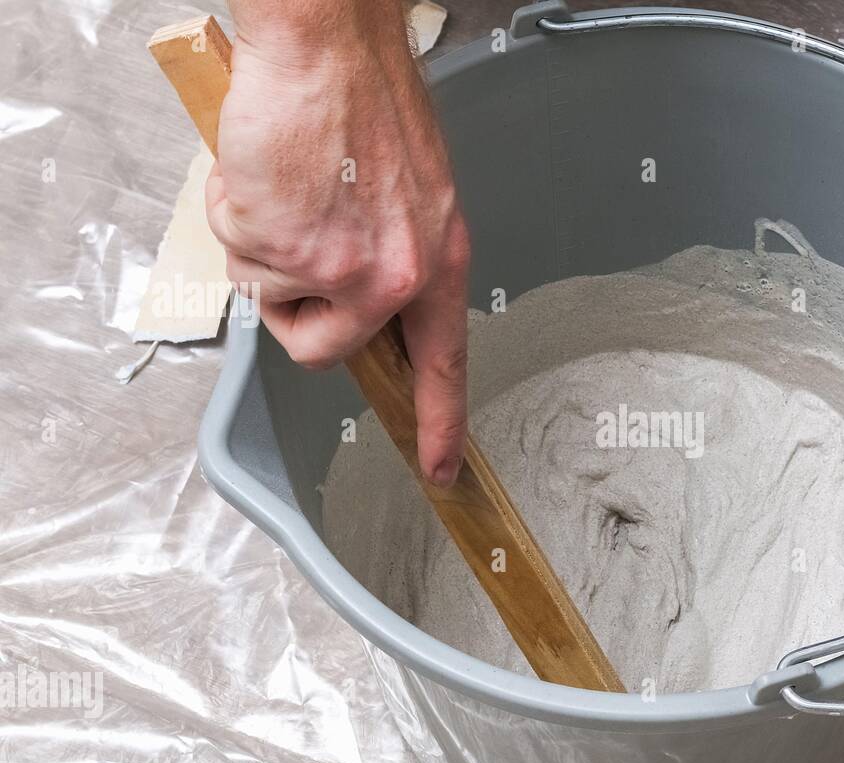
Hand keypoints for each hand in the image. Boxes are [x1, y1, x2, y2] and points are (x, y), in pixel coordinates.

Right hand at [207, 1, 469, 484]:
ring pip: (270, 296)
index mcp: (436, 260)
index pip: (443, 364)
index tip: (441, 470)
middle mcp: (396, 276)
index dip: (441, 422)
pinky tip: (262, 172)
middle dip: (293, 308)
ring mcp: (341, 268)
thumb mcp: (411, 191)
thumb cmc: (363, 103)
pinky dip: (234, 213)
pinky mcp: (287, 248)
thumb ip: (390, 254)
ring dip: (261, 243)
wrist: (327, 46)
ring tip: (285, 184)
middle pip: (325, 347)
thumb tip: (355, 297)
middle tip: (294, 242)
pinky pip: (237, 254)